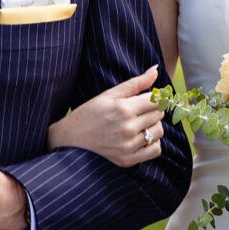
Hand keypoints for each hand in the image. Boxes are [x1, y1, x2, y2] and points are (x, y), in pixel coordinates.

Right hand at [47, 66, 163, 167]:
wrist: (69, 140)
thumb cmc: (88, 114)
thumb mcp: (109, 95)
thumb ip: (135, 83)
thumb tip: (155, 70)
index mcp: (123, 108)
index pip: (156, 101)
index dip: (155, 98)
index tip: (148, 99)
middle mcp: (127, 128)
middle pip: (158, 115)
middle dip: (153, 111)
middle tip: (140, 111)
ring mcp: (128, 146)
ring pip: (159, 132)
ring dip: (154, 126)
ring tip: (139, 124)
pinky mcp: (127, 160)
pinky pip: (155, 150)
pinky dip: (153, 143)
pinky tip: (141, 138)